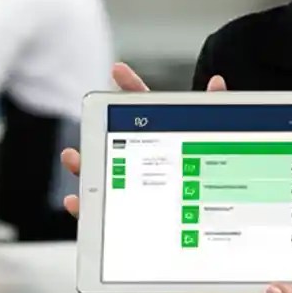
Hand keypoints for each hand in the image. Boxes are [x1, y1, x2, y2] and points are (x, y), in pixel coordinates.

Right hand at [60, 62, 226, 216]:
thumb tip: (217, 82)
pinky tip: (77, 202)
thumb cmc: (208, 179)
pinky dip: (83, 209)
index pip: (142, 107)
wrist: (212, 222)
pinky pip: (97, 214)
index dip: (131, 86)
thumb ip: (215, 112)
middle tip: (89, 125)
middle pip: (111, 143)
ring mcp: (127, 189)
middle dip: (96, 133)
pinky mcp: (121, 218)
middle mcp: (138, 161)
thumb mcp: (215, 141)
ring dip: (82, 166)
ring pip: (99, 176)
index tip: (119, 70)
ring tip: (75, 159)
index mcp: (159, 138)